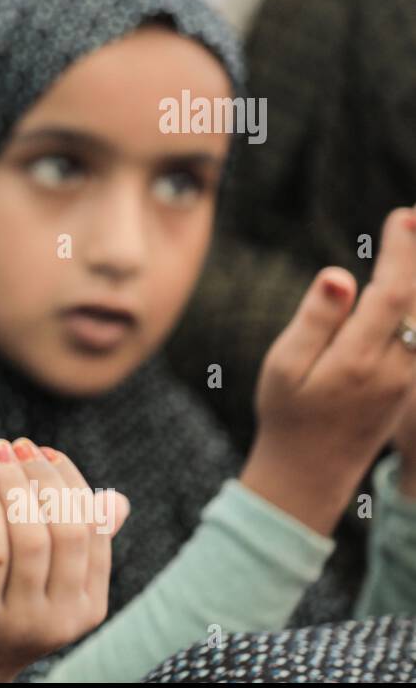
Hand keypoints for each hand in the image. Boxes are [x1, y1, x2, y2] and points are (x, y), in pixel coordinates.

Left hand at [0, 437, 129, 681]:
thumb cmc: (2, 614)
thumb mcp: (48, 585)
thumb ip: (80, 547)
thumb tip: (117, 502)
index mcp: (89, 606)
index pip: (91, 529)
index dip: (70, 481)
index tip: (45, 451)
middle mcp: (61, 617)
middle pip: (65, 529)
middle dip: (41, 476)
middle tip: (15, 446)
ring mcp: (21, 619)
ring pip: (29, 536)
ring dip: (11, 484)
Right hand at [243, 206, 415, 533]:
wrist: (310, 470)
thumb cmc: (287, 413)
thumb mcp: (285, 366)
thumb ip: (316, 319)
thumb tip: (339, 274)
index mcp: (360, 358)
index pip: (392, 292)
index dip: (402, 252)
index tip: (401, 217)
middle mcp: (396, 367)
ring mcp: (409, 378)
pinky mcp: (411, 385)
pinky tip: (415, 288)